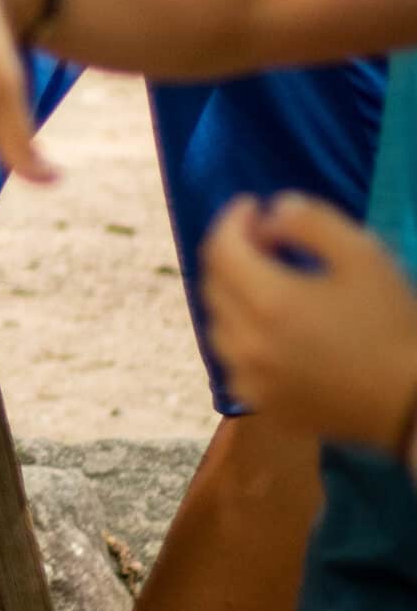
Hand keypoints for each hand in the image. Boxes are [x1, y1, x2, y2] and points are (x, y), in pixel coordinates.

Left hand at [202, 194, 416, 450]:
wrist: (414, 404)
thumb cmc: (393, 326)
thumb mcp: (363, 256)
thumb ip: (311, 221)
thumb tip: (271, 213)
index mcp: (268, 302)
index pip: (221, 248)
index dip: (232, 219)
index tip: (253, 206)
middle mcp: (246, 342)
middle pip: (213, 281)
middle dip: (231, 250)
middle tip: (261, 238)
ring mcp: (250, 377)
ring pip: (217, 320)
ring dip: (231, 291)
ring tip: (263, 278)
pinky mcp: (261, 402)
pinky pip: (231, 358)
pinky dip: (239, 333)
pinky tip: (267, 326)